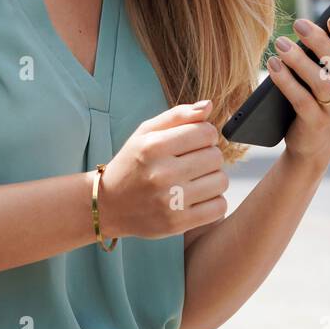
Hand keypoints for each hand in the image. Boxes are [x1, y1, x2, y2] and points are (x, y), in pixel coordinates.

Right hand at [97, 101, 228, 239]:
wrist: (108, 205)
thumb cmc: (131, 164)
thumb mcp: (146, 132)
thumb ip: (178, 115)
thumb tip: (208, 106)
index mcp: (154, 146)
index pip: (206, 132)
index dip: (206, 134)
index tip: (195, 142)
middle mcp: (161, 173)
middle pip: (216, 156)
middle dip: (209, 156)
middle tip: (193, 162)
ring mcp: (170, 201)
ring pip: (221, 181)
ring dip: (212, 179)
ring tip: (194, 180)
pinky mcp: (178, 223)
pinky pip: (219, 207)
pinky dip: (213, 201)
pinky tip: (197, 197)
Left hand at [266, 14, 329, 167]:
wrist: (316, 143)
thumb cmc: (326, 99)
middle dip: (320, 42)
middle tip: (299, 24)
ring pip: (321, 82)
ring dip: (299, 61)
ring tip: (281, 43)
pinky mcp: (317, 125)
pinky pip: (301, 100)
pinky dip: (286, 82)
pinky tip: (274, 66)